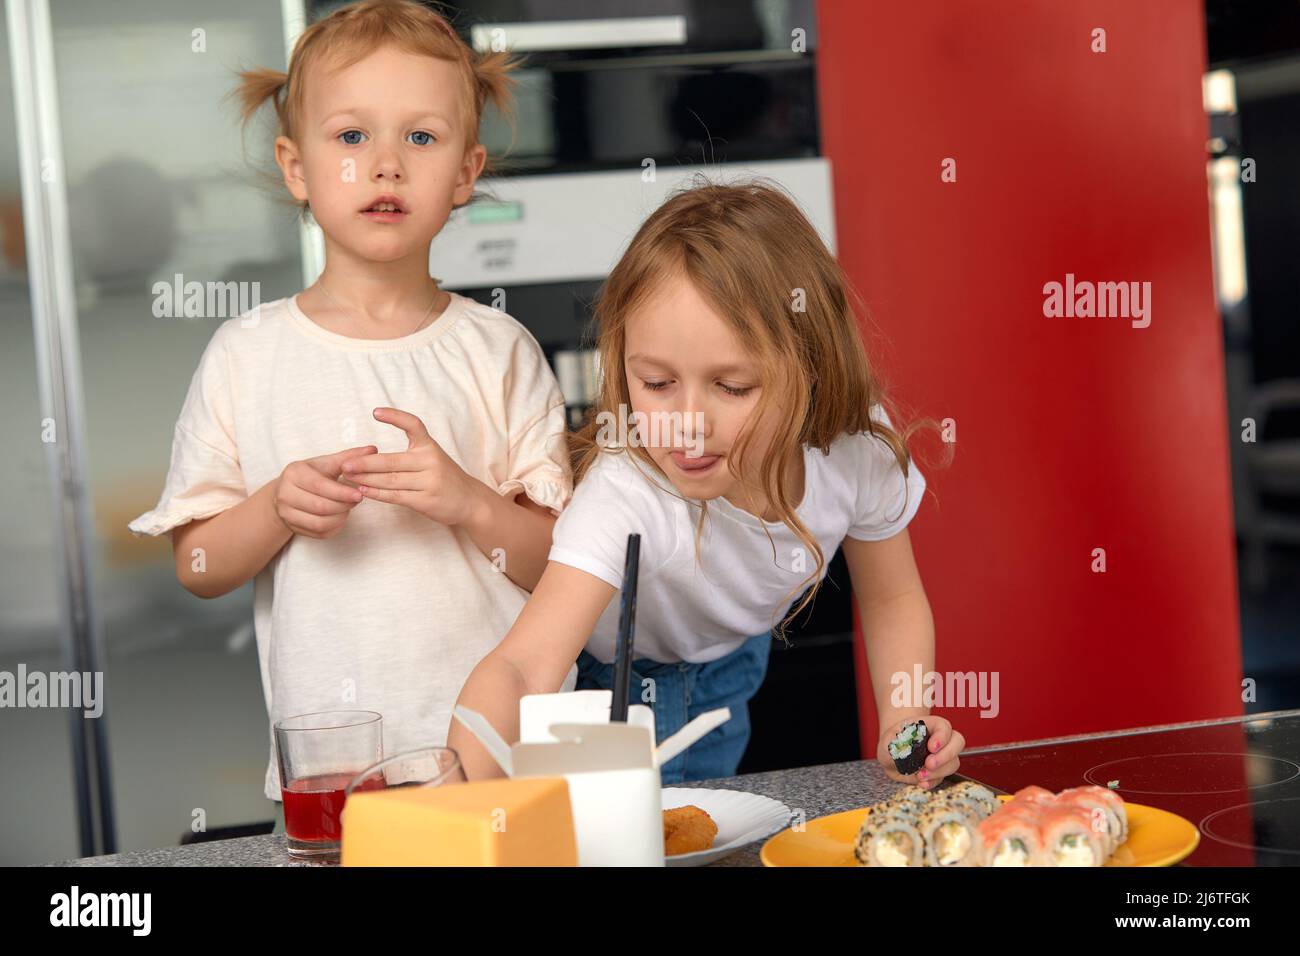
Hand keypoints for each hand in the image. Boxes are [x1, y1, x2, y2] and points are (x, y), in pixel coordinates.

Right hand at [273, 445, 375, 538]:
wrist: (287, 491)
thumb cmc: (311, 474)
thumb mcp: (326, 463)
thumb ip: (348, 457)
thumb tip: (373, 449)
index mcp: (294, 473)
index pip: (320, 486)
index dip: (342, 492)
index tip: (360, 494)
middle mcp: (285, 494)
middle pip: (320, 506)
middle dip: (343, 505)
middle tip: (357, 500)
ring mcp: (287, 513)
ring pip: (319, 523)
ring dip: (340, 517)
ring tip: (349, 507)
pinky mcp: (293, 527)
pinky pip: (319, 532)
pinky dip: (335, 526)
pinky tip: (340, 516)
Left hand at [342, 407, 483, 526]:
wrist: (469, 500)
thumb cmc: (444, 477)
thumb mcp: (432, 457)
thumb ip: (408, 454)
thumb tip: (370, 454)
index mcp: (429, 446)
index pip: (413, 425)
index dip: (395, 417)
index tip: (375, 412)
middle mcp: (430, 461)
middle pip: (390, 461)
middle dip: (364, 463)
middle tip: (344, 464)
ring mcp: (429, 482)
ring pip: (390, 480)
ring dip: (365, 479)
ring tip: (347, 478)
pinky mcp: (426, 500)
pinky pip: (395, 496)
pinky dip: (377, 494)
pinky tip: (363, 490)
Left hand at [877, 715, 964, 788]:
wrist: (892, 755)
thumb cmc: (893, 742)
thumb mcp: (888, 740)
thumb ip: (892, 743)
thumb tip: (898, 749)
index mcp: (930, 725)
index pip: (944, 726)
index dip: (941, 737)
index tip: (931, 747)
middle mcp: (941, 740)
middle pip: (957, 742)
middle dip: (945, 755)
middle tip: (929, 764)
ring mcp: (943, 757)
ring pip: (954, 762)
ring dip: (939, 771)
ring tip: (920, 775)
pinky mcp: (939, 772)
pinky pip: (943, 778)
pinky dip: (933, 782)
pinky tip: (922, 783)